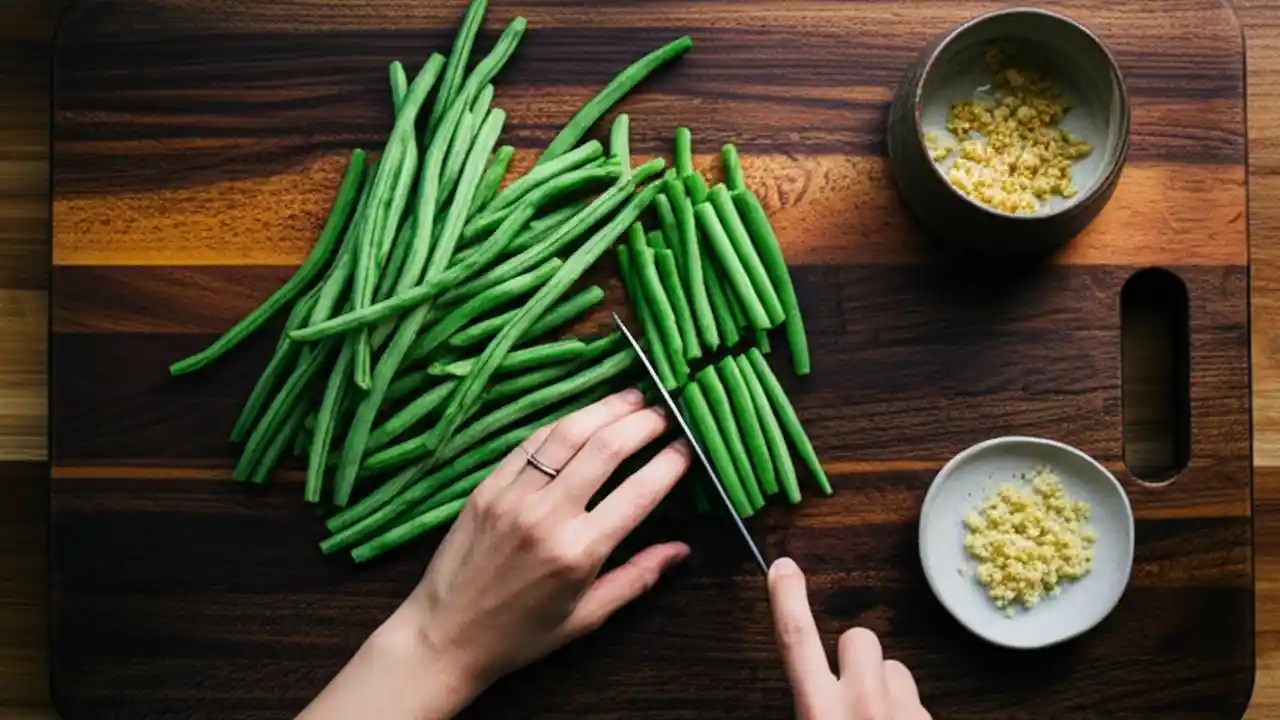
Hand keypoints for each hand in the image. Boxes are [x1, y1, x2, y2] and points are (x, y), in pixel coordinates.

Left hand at [301, 388, 691, 719]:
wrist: (445, 635)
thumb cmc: (521, 635)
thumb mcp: (587, 616)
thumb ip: (637, 578)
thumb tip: (681, 549)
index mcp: (579, 553)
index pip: (639, 493)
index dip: (671, 463)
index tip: (689, 447)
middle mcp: (548, 516)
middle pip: (606, 449)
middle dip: (643, 423)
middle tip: (665, 413)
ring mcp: (513, 496)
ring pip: (567, 433)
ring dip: (605, 409)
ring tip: (632, 397)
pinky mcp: (487, 486)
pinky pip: (531, 442)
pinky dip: (562, 423)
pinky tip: (583, 415)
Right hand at [768, 558, 930, 719]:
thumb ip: (809, 709)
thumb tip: (809, 691)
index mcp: (821, 713)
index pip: (797, 639)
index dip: (788, 598)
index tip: (783, 568)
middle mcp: (865, 706)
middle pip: (859, 638)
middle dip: (855, 655)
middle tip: (850, 695)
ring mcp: (906, 713)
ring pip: (895, 670)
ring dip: (887, 689)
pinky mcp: (934, 719)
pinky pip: (919, 701)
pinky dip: (908, 714)